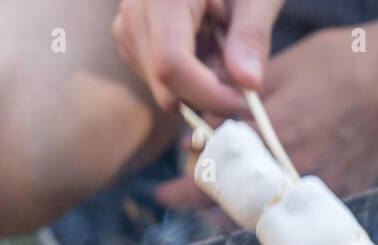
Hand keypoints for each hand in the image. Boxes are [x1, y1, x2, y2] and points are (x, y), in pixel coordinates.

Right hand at [112, 0, 284, 113]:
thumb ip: (252, 37)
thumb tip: (250, 84)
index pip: (171, 63)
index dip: (208, 94)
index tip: (244, 102)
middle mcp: (134, 9)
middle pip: (164, 81)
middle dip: (207, 91)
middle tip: (241, 68)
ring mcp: (126, 25)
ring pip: (161, 86)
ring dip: (199, 82)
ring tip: (221, 40)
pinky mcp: (129, 38)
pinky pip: (158, 77)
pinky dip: (188, 75)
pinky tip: (205, 42)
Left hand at [155, 15, 377, 209]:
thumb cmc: (341, 63)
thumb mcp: (279, 73)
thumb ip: (237, 105)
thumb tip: (200, 129)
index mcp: (268, 138)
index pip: (212, 180)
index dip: (182, 191)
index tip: (163, 194)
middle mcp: (289, 171)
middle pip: (232, 211)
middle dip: (203, 207)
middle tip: (182, 198)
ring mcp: (318, 188)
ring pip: (264, 217)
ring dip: (237, 210)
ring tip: (219, 200)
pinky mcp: (343, 194)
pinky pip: (298, 210)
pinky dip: (276, 204)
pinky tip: (268, 190)